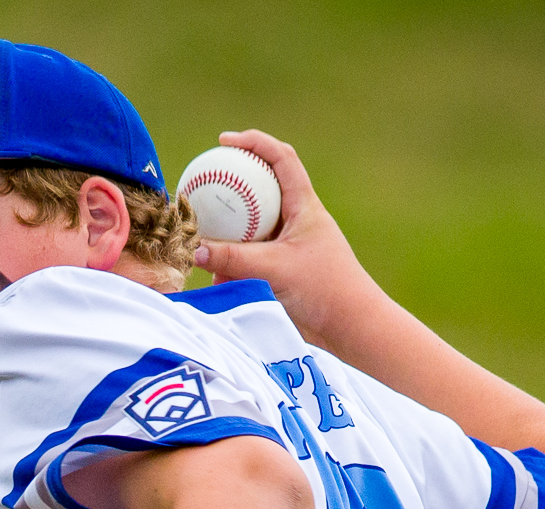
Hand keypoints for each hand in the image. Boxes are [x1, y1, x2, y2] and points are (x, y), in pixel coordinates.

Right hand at [192, 130, 380, 350]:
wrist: (349, 329)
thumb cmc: (324, 290)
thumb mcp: (274, 269)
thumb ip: (233, 260)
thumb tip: (195, 250)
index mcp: (304, 207)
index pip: (281, 159)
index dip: (254, 143)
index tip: (224, 142)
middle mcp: (296, 223)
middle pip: (261, 191)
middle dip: (233, 187)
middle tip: (204, 187)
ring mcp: (288, 249)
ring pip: (251, 231)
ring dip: (228, 236)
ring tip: (204, 243)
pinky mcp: (281, 274)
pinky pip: (250, 262)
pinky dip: (232, 268)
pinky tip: (218, 282)